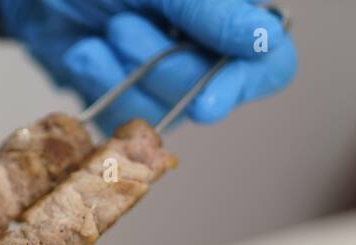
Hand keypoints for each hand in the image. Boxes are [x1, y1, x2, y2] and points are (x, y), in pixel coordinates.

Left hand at [0, 0, 296, 132]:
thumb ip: (211, 12)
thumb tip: (266, 39)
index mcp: (229, 16)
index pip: (269, 66)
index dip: (242, 85)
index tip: (208, 102)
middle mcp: (205, 52)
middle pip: (205, 94)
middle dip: (159, 64)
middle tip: (123, 25)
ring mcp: (163, 82)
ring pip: (163, 112)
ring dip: (125, 71)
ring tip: (104, 32)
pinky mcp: (125, 102)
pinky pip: (122, 122)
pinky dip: (99, 84)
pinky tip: (86, 52)